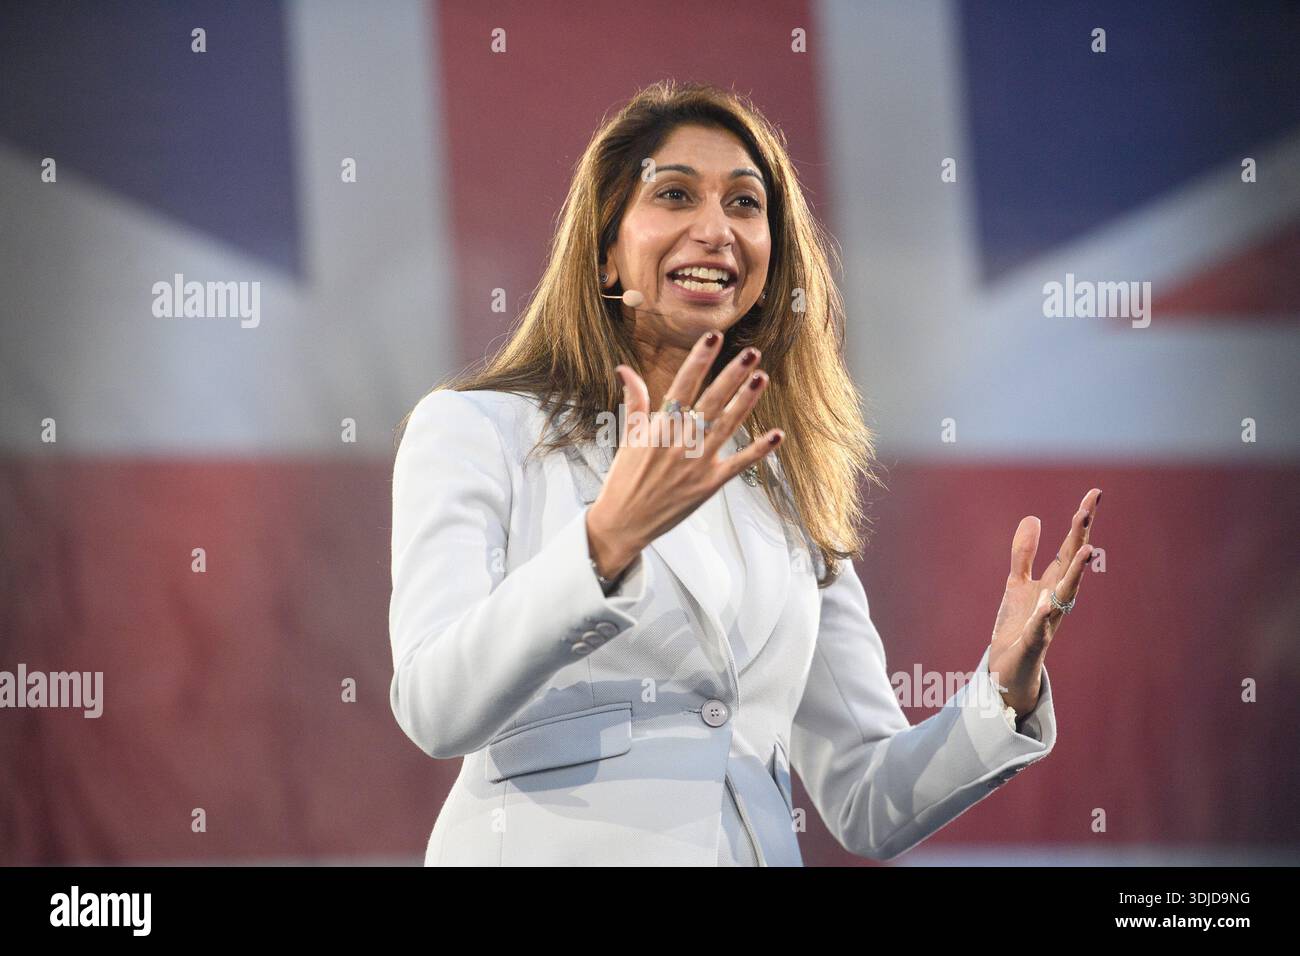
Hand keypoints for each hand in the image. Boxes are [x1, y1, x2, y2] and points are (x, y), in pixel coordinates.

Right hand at [585, 331, 783, 578]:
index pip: (683, 384)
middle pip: (710, 401)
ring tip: (762, 378)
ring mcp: (696, 463)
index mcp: (659, 427)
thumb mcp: (628, 437)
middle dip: (732, 375)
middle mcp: (680, 442)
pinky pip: (738, 464)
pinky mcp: (709, 484)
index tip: (713, 337)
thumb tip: (625, 369)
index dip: (699, 359)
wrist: (623, 522)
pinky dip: (758, 450)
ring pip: (727, 426)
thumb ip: (635, 402)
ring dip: (746, 402)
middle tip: (752, 352)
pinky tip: (777, 435)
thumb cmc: (624, 480)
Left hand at [987, 488, 1101, 719]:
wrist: (1009, 670)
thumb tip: (1033, 517)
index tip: (1094, 493)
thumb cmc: (1018, 626)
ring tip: (1086, 550)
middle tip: (1089, 508)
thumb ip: (1025, 553)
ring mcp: (1047, 621)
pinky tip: (1046, 602)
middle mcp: (1056, 599)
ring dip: (1076, 573)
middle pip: (1072, 564)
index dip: (1081, 520)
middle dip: (1081, 536)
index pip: (1070, 546)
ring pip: (1065, 595)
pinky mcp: (1031, 643)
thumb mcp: (1017, 583)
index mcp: (1053, 582)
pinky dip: (1043, 616)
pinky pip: (1039, 628)